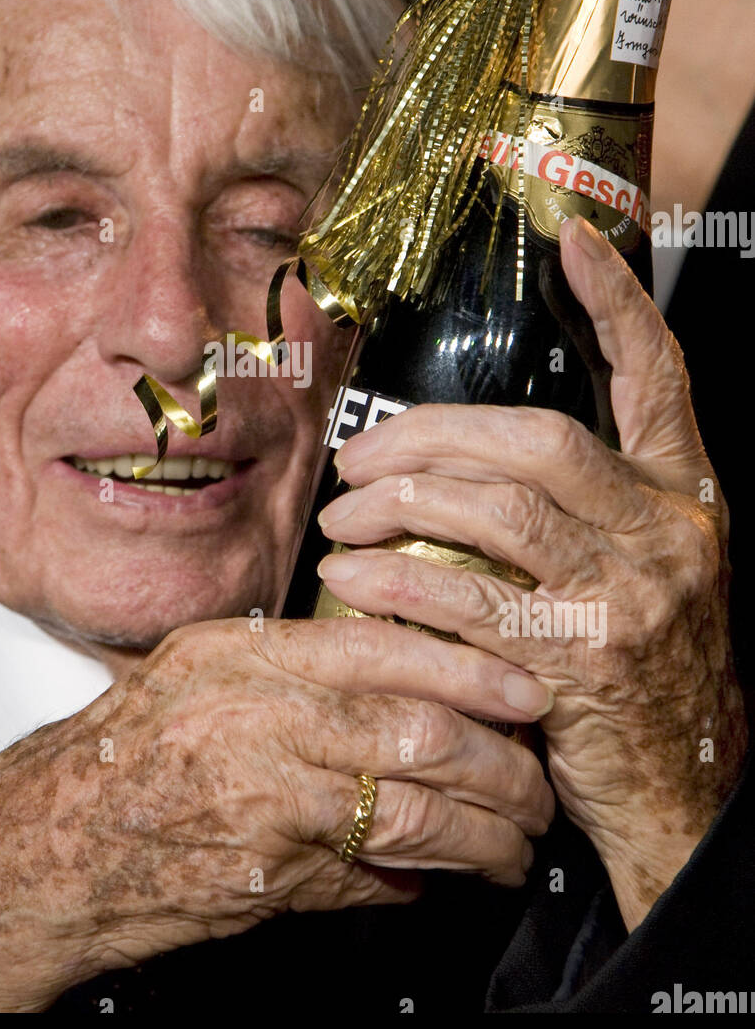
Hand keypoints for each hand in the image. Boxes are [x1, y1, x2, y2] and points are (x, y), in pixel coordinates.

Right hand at [0, 613, 553, 1010]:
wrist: (44, 845)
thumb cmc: (120, 756)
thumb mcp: (197, 675)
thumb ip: (293, 676)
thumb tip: (392, 695)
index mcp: (242, 657)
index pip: (382, 648)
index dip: (468, 670)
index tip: (523, 688)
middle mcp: (252, 718)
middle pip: (415, 732)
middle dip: (497, 764)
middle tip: (534, 784)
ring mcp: (258, 798)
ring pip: (408, 811)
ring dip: (478, 834)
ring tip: (512, 845)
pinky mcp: (261, 872)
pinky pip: (365, 876)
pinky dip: (416, 881)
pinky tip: (442, 881)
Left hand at [317, 215, 747, 930]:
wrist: (686, 788)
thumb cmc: (646, 669)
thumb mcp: (644, 571)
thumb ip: (584, 507)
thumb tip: (468, 456)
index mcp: (683, 498)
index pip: (659, 376)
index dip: (617, 303)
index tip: (571, 240)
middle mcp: (666, 535)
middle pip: (537, 439)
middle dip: (431, 434)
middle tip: (360, 453)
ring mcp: (630, 596)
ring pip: (497, 511)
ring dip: (401, 503)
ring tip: (343, 516)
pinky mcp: (581, 661)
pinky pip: (470, 599)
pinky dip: (399, 583)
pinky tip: (351, 580)